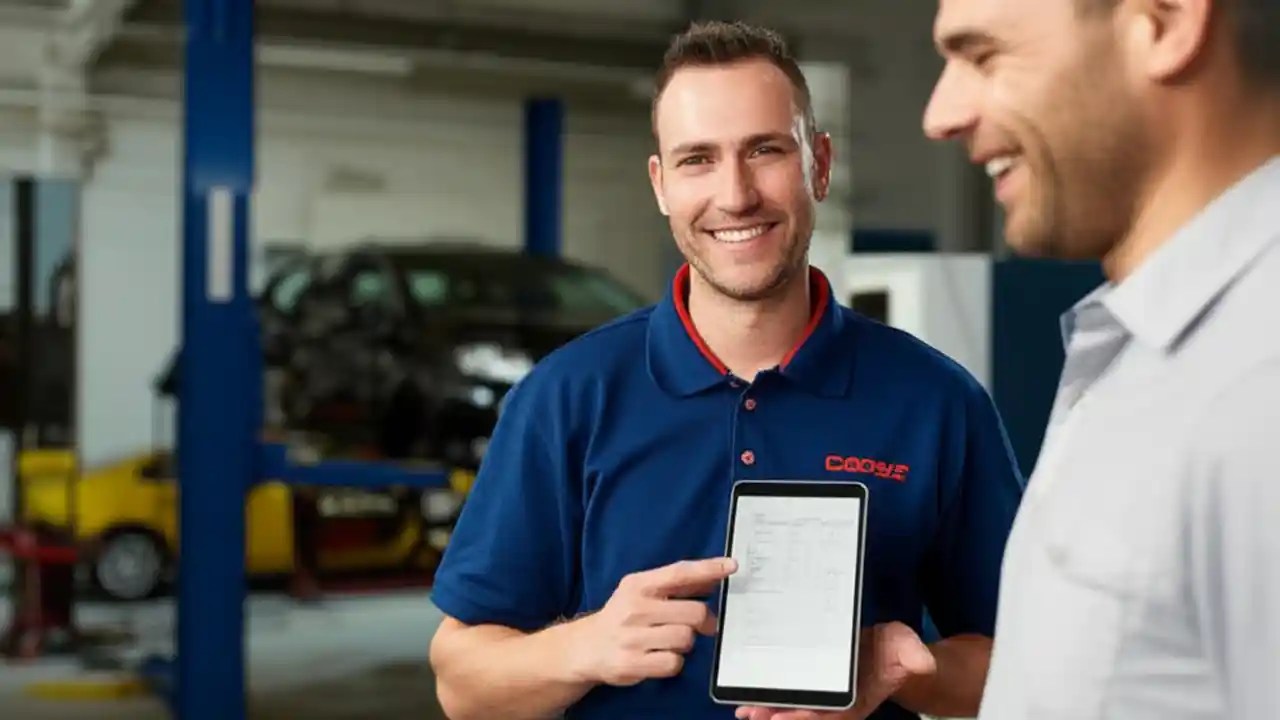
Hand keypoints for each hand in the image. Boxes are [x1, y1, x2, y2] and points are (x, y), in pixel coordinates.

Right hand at [568, 557, 737, 686]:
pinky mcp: (632, 664)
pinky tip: (661, 656)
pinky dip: (675, 662)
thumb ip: (676, 585)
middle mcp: (634, 608)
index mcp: (638, 585)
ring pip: (686, 639)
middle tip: (704, 624)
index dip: (708, 569)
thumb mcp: (641, 592)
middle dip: (704, 620)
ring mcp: (632, 637)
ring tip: (671, 640)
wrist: (585, 647)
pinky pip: (674, 663)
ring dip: (686, 642)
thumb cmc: (622, 616)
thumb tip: (716, 575)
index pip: (679, 573)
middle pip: (693, 612)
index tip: (730, 566)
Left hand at [734, 622, 936, 719]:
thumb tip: (922, 662)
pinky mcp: (810, 681)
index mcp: (858, 699)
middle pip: (805, 714)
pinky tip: (744, 699)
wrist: (890, 650)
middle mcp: (836, 702)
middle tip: (753, 714)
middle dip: (778, 716)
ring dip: (767, 710)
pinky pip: (788, 693)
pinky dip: (768, 697)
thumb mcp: (908, 648)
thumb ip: (912, 655)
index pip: (832, 714)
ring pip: (792, 707)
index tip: (784, 717)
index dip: (809, 717)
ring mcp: (822, 694)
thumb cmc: (898, 651)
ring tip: (744, 711)